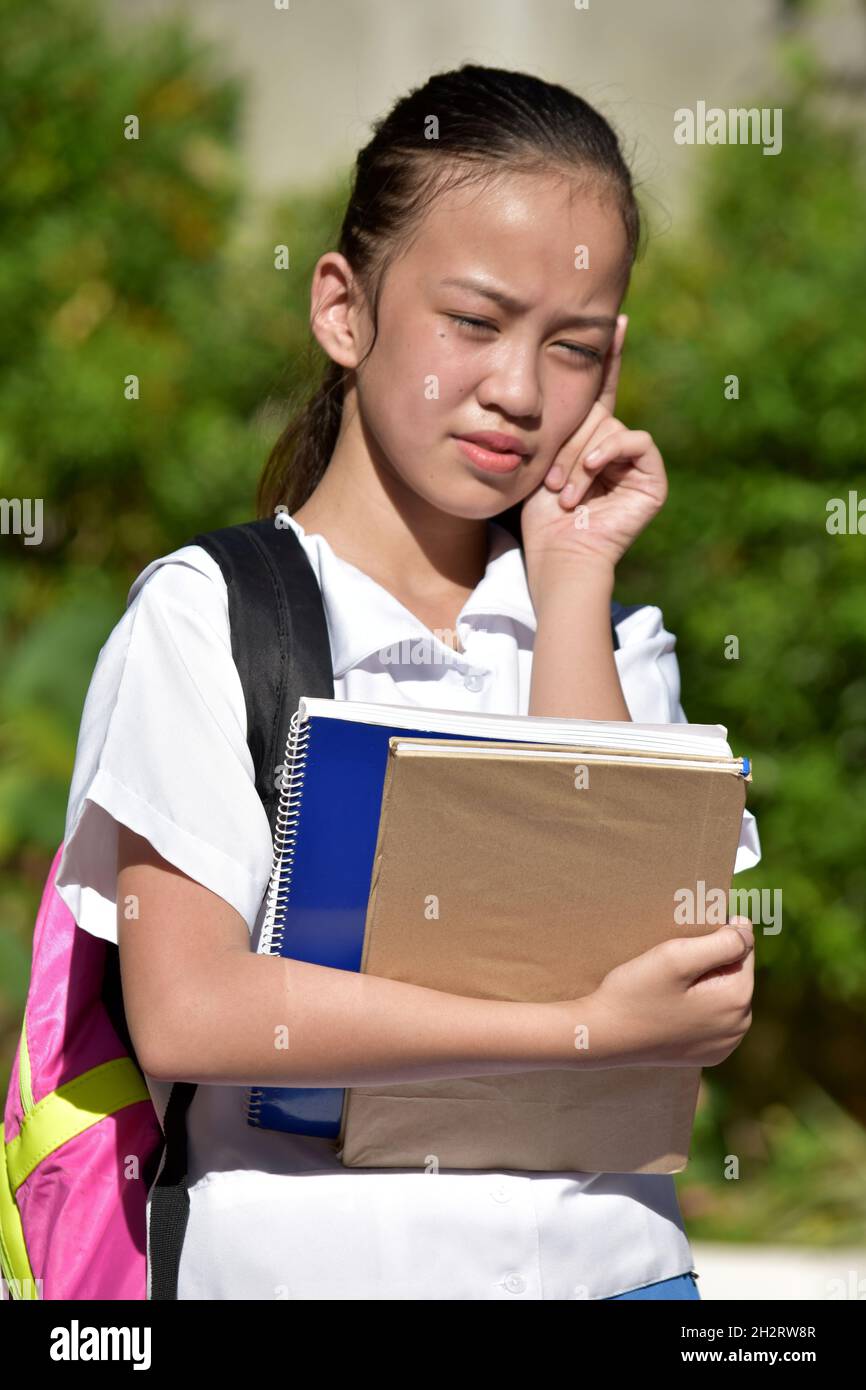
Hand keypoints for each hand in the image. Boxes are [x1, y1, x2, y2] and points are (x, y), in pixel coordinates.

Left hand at [520, 314, 668, 590]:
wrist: (556, 557)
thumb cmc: (536, 516)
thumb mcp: (538, 454)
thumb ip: (552, 419)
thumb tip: (547, 371)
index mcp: (590, 436)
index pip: (599, 386)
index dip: (608, 353)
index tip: (615, 317)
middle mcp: (616, 445)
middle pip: (596, 410)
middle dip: (568, 442)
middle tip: (553, 481)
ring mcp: (637, 463)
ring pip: (610, 427)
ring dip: (581, 458)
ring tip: (565, 492)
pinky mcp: (653, 480)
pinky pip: (636, 440)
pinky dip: (610, 453)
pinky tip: (592, 472)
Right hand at [577, 917, 754, 1068]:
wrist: (603, 1036)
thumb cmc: (636, 992)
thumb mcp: (677, 957)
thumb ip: (721, 941)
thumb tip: (746, 930)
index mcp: (736, 1000)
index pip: (743, 948)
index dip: (713, 938)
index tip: (682, 946)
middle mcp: (738, 1027)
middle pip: (735, 973)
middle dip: (711, 962)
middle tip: (671, 966)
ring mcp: (724, 1045)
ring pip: (724, 995)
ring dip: (705, 984)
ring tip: (669, 987)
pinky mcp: (708, 1054)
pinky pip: (713, 1018)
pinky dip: (699, 1007)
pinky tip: (671, 1007)